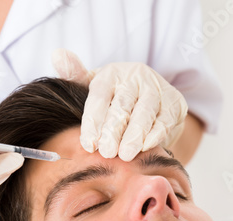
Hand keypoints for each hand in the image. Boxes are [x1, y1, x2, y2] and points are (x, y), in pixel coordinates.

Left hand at [51, 49, 188, 160]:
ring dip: (135, 135)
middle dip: (114, 130)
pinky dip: (156, 134)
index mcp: (112, 73)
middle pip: (122, 105)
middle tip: (107, 152)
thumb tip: (57, 54)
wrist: (151, 100)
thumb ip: (75, 75)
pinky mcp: (175, 103)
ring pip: (145, 113)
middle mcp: (136, 76)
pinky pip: (164, 120)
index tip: (89, 144)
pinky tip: (146, 147)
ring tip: (125, 154)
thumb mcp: (94, 86)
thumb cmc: (116, 96)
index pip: (99, 95)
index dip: (93, 120)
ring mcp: (157, 88)